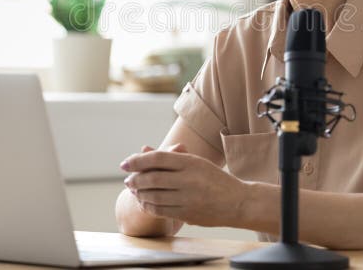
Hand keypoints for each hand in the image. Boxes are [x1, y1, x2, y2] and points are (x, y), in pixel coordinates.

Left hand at [120, 145, 248, 227]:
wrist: (237, 202)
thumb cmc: (214, 179)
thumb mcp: (195, 163)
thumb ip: (170, 156)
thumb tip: (143, 149)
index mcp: (190, 162)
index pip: (157, 158)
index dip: (137, 160)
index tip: (125, 164)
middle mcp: (188, 179)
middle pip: (152, 178)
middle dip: (135, 179)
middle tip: (128, 180)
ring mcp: (188, 198)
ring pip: (153, 196)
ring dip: (139, 194)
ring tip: (134, 191)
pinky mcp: (187, 214)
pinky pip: (160, 210)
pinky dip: (148, 206)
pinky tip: (144, 202)